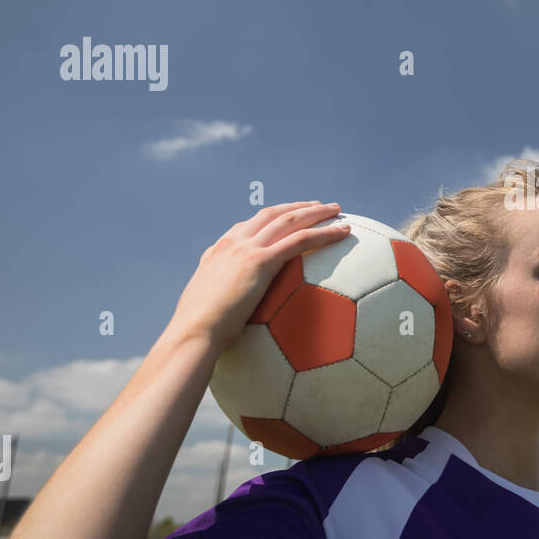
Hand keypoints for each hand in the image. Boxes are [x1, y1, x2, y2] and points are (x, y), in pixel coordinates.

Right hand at [168, 201, 350, 354]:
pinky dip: (325, 232)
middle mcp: (233, 242)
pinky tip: (344, 232)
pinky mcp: (261, 261)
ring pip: (290, 220)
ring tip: (337, 210)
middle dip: (297, 207)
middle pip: (272, 214)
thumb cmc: (199, 331)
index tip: (287, 217)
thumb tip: (220, 304)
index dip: (271, 218)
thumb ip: (216, 296)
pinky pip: (301, 240)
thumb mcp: (203, 307)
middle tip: (319, 206)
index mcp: (219, 251)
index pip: (248, 225)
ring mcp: (247, 248)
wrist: (194, 332)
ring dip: (316, 212)